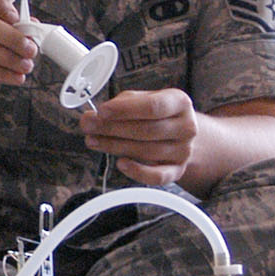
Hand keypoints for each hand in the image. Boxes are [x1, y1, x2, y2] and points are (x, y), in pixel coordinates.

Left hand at [78, 88, 198, 185]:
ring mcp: (183, 151)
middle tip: (88, 125)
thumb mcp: (144, 98)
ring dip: (115, 146)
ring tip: (93, 140)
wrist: (180, 133)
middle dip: (112, 128)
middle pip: (147, 130)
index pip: (152, 106)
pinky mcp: (177, 171)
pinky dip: (137, 171)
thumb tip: (96, 115)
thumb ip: (123, 104)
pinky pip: (157, 176)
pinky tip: (120, 163)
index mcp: (179, 102)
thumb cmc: (156, 113)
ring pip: (146, 151)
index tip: (102, 111)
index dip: (125, 110)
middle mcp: (186, 127)